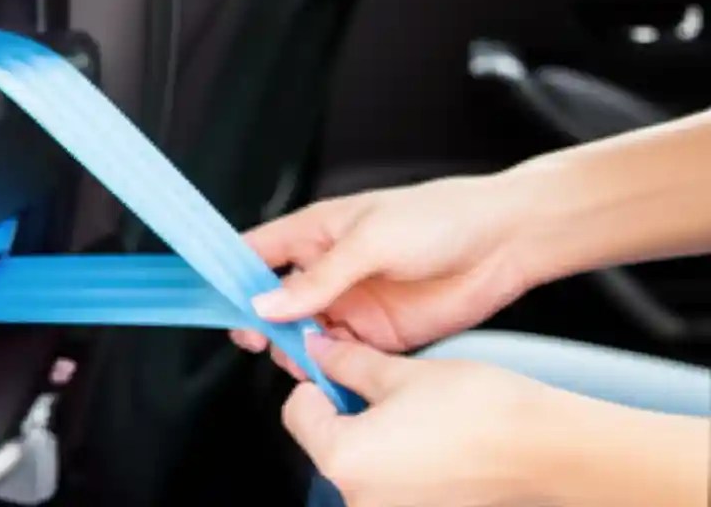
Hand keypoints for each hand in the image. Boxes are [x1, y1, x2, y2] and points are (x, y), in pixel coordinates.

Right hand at [231, 175, 533, 373]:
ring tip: (300, 358)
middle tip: (258, 340)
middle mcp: (329, 270)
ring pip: (305, 334)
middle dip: (263, 323)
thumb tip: (268, 304)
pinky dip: (329, 368)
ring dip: (296, 349)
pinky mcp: (379, 333)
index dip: (233, 275)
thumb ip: (318, 279)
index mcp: (317, 232)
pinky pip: (341, 356)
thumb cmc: (441, 217)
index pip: (257, 253)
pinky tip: (328, 373)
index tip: (213, 299)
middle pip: (276, 302)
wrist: (505, 242)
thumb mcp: (370, 241)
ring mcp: (352, 302)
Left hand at [285, 334, 565, 506]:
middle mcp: (359, 499)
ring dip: (372, 438)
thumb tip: (318, 352)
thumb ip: (347, 362)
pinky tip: (429, 442)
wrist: (548, 449)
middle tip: (381, 389)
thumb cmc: (483, 412)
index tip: (338, 370)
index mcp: (344, 458)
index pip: (296, 413)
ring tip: (413, 415)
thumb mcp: (402, 372)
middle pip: (326, 444)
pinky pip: (388, 485)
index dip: (316, 384)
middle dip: (345, 412)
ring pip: (358, 465)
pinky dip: (397, 463)